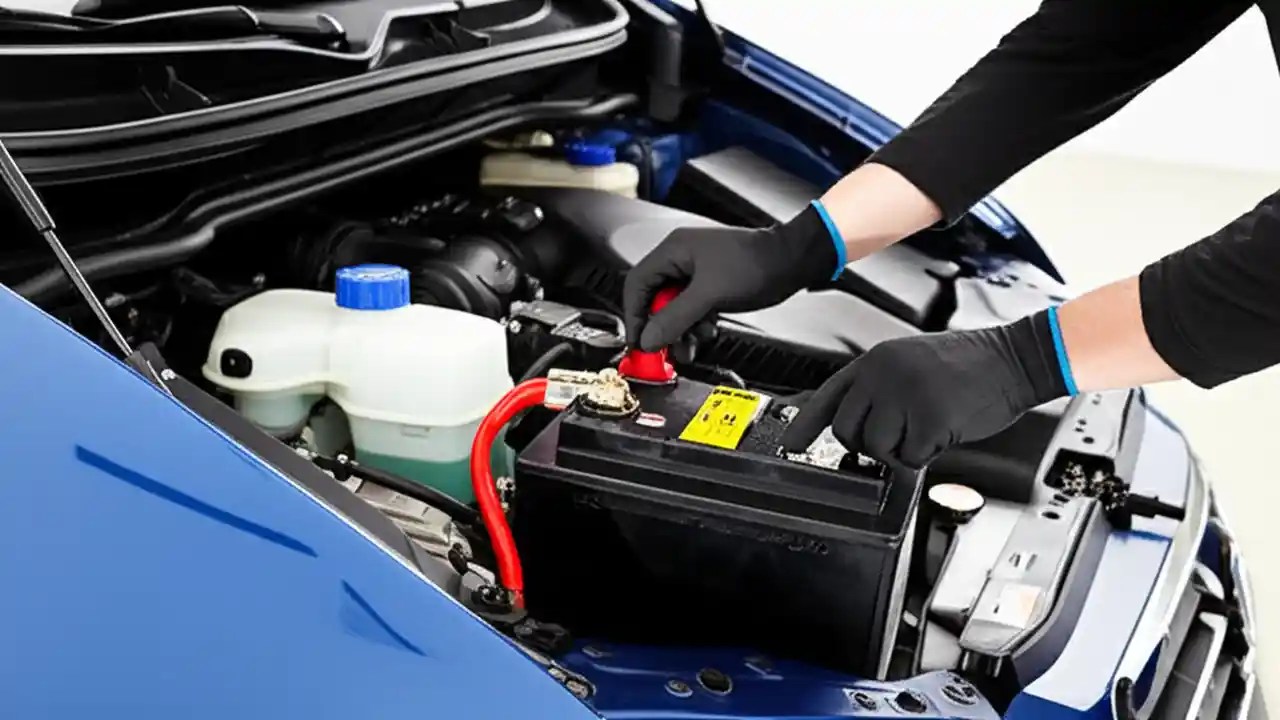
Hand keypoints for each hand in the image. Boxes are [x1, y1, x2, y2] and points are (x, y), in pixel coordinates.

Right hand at [623, 203, 840, 350]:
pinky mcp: (710, 283)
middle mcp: (681, 257)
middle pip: (655, 298)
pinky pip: (692, 308)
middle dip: (661, 326)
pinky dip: (696, 324)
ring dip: (680, 329)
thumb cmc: (756, 264)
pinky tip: (707, 332)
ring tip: (690, 345)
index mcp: (673, 250)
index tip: (639, 340)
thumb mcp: (709, 295)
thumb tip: (649, 338)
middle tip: (664, 349)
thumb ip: (675, 318)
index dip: (634, 315)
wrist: (792, 261)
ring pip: (674, 307)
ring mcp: (696, 271)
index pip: (637, 284)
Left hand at [780, 309, 1069, 468]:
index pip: (830, 394)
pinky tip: (945, 430)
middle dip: (869, 443)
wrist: (1016, 357)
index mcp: (876, 360)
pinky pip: (910, 458)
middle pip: (847, 430)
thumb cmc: (970, 365)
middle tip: (899, 435)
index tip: (791, 445)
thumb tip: (853, 424)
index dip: (807, 423)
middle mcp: (882, 373)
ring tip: (928, 426)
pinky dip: (927, 454)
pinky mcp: (929, 418)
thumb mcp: (912, 363)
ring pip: (876, 448)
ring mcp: (904, 395)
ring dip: (901, 450)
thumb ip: (880, 388)